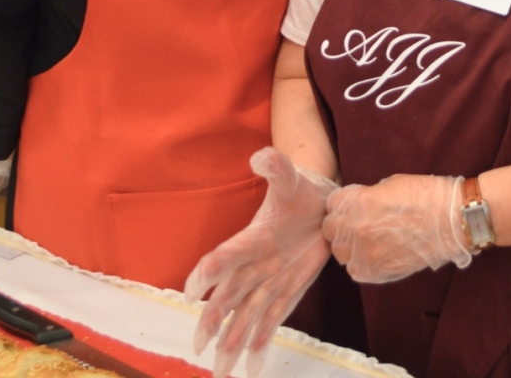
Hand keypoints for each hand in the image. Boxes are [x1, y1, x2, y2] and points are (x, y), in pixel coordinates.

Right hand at [185, 148, 337, 377]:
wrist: (318, 205)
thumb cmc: (299, 192)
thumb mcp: (290, 178)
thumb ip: (276, 167)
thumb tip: (261, 155)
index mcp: (251, 240)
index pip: (225, 258)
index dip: (208, 273)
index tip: (191, 292)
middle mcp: (253, 266)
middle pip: (227, 298)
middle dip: (213, 322)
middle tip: (199, 347)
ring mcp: (267, 282)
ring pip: (243, 318)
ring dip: (231, 344)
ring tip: (222, 373)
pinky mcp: (284, 292)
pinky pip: (270, 322)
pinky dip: (259, 344)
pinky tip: (251, 369)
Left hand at [322, 174, 472, 283]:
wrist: (451, 221)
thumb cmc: (426, 196)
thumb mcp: (390, 184)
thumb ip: (366, 196)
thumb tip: (355, 205)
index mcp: (359, 202)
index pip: (332, 204)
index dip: (342, 203)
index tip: (350, 206)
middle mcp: (356, 229)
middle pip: (331, 229)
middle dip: (341, 224)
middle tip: (357, 222)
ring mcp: (366, 253)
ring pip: (340, 252)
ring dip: (349, 245)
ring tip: (366, 240)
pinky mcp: (376, 271)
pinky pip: (355, 269)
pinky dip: (361, 262)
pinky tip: (374, 253)